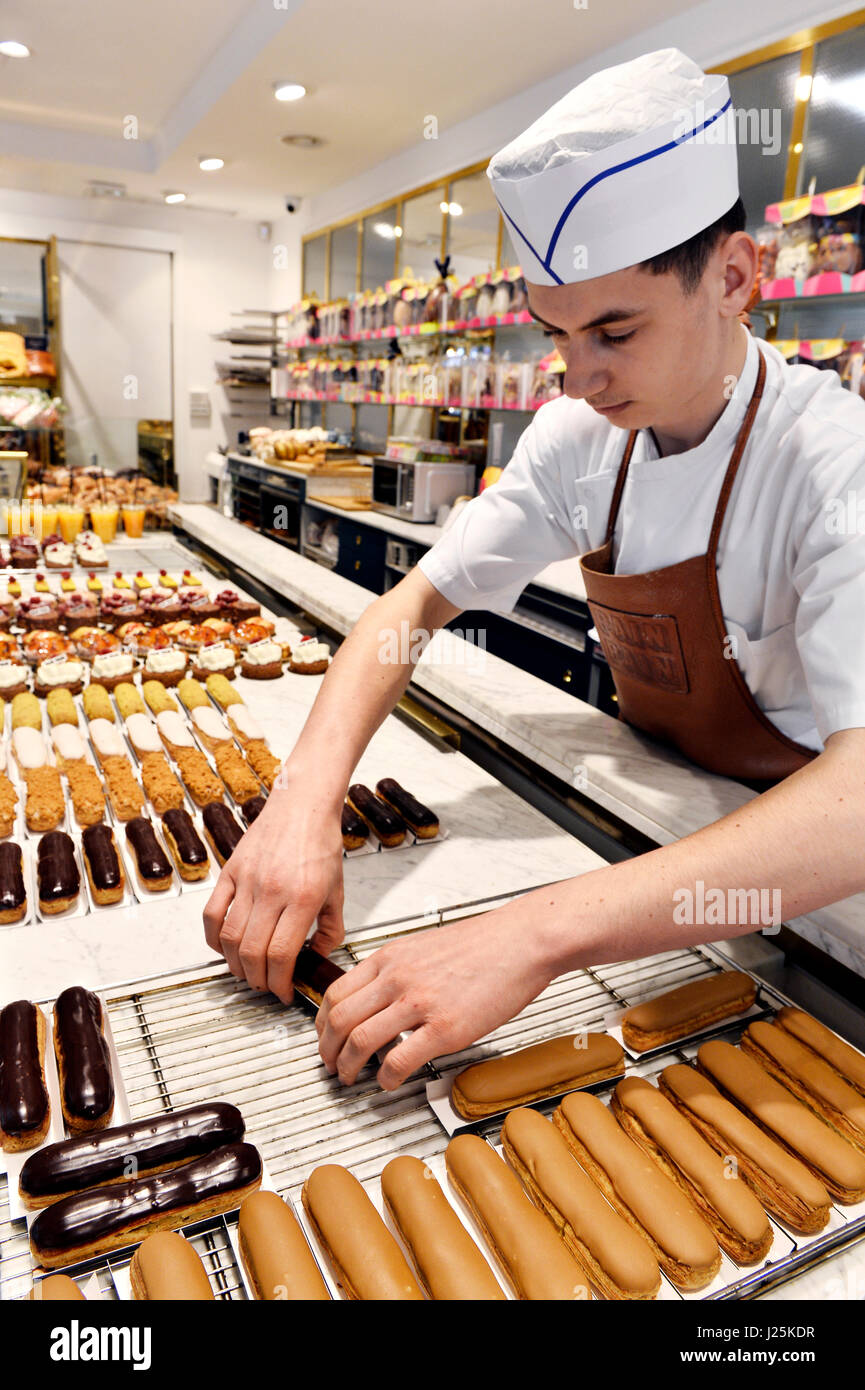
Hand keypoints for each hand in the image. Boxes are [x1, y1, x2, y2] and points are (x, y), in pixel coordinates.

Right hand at [203, 777, 344, 1001]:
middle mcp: (272, 891)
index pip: (282, 954)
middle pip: (252, 952)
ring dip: (235, 964)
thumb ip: (331, 929)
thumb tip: (318, 957)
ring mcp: (247, 881)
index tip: (283, 992)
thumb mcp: (338, 890)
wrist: (303, 805)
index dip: (279, 982)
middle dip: (258, 979)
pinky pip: (211, 913)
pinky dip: (213, 938)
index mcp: (303, 898)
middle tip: (265, 985)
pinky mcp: (230, 871)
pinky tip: (223, 947)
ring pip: (229, 937)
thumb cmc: (321, 842)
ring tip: (246, 971)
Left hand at [316, 907, 553, 1088]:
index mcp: (390, 957)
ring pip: (359, 1040)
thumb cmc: (483, 944)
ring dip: (348, 1067)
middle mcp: (397, 977)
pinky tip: (389, 1082)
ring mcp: (419, 1002)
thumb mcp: (425, 946)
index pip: (336, 992)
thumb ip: (398, 969)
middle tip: (331, 1066)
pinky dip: (386, 1078)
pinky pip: (399, 1059)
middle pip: (338, 1019)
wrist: (521, 940)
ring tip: (352, 1079)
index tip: (325, 1038)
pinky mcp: (444, 1027)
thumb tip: (379, 996)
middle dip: (327, 1050)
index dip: (322, 1023)